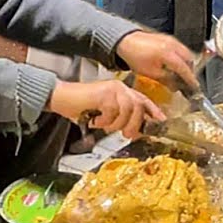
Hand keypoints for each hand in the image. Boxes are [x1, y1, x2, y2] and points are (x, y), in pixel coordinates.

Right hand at [46, 78, 164, 138]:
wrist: (61, 98)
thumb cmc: (80, 107)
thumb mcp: (106, 115)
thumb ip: (121, 118)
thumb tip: (137, 130)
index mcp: (122, 91)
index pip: (143, 100)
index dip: (153, 112)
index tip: (161, 122)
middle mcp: (120, 88)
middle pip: (138, 107)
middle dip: (134, 125)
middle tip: (126, 134)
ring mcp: (112, 89)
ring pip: (128, 110)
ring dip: (117, 124)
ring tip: (104, 125)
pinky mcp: (104, 94)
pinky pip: (113, 112)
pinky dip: (105, 121)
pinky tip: (95, 120)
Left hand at [115, 31, 199, 90]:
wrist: (126, 42)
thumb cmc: (135, 55)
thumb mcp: (151, 73)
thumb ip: (167, 80)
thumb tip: (176, 87)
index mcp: (168, 54)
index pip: (184, 68)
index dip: (190, 79)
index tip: (194, 86)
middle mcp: (172, 45)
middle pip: (189, 60)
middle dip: (191, 71)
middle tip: (188, 81)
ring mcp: (171, 40)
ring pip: (187, 53)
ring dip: (187, 64)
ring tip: (182, 74)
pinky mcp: (169, 38)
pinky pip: (181, 48)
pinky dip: (182, 57)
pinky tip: (176, 64)